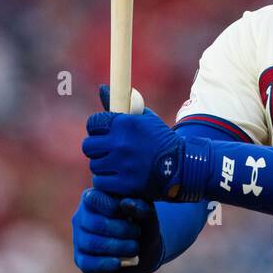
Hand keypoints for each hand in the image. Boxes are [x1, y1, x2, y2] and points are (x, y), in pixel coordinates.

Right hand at [71, 188, 163, 272]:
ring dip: (116, 247)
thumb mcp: (147, 213)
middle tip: (137, 233)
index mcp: (93, 197)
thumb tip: (125, 203)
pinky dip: (103, 264)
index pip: (95, 199)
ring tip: (134, 248)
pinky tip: (118, 263)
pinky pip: (86, 263)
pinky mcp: (81, 259)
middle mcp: (81, 217)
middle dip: (119, 229)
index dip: (114, 208)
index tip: (131, 215)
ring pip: (90, 243)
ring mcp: (79, 238)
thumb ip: (140, 206)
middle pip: (93, 223)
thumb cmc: (142, 224)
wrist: (144, 249)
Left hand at [83, 86, 187, 200]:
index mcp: (125, 123)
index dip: (96, 128)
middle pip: (89, 146)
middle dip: (96, 148)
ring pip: (94, 165)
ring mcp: (123, 164)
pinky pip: (100, 182)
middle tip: (106, 151)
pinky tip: (116, 177)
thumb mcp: (145, 117)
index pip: (93, 123)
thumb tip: (102, 88)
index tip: (102, 133)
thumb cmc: (161, 139)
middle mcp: (122, 143)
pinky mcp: (125, 184)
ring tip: (115, 165)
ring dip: (102, 166)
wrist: (183, 165)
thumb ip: (122, 103)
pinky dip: (106, 181)